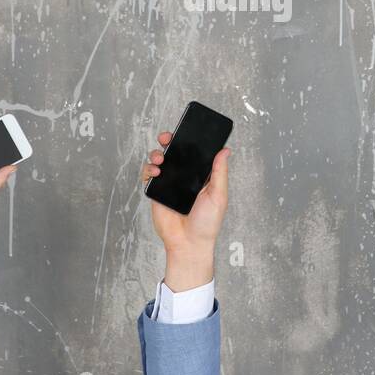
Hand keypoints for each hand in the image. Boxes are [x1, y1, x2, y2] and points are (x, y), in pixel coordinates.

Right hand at [141, 132, 230, 290]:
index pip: (194, 152)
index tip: (186, 130)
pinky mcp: (157, 192)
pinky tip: (156, 171)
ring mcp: (169, 183)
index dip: (189, 140)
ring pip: (159, 160)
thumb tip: (225, 151)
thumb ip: (219, 173)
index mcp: (200, 175)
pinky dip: (149, 169)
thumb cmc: (207, 223)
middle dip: (169, 140)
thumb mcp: (218, 196)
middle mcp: (184, 176)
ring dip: (157, 154)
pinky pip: (149, 175)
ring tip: (161, 159)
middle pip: (174, 152)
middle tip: (167, 137)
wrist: (189, 244)